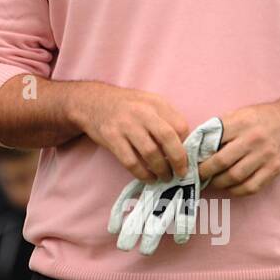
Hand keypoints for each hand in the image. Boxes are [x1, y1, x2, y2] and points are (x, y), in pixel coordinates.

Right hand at [67, 82, 190, 181]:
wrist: (92, 102)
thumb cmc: (127, 105)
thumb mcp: (149, 102)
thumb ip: (167, 118)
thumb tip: (185, 144)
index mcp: (156, 103)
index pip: (180, 126)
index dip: (186, 144)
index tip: (187, 157)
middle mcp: (142, 112)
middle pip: (168, 138)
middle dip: (178, 159)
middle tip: (181, 173)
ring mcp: (126, 125)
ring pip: (150, 153)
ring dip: (161, 170)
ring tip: (165, 177)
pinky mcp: (112, 138)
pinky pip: (131, 162)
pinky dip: (142, 174)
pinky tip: (148, 177)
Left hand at [200, 102, 279, 195]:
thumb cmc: (260, 119)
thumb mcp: (238, 115)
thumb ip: (218, 129)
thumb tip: (194, 147)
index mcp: (240, 123)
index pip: (212, 141)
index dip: (198, 154)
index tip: (189, 161)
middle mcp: (253, 139)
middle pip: (222, 161)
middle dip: (205, 172)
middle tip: (196, 176)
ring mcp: (266, 155)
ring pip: (235, 177)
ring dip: (218, 183)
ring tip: (211, 182)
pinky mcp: (274, 169)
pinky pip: (251, 187)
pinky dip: (236, 191)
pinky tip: (229, 187)